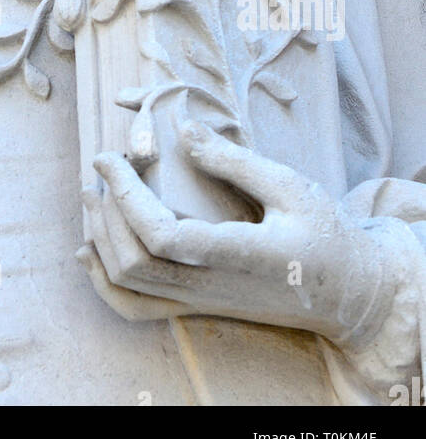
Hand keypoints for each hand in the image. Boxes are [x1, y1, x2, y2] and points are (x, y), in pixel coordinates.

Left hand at [82, 120, 394, 346]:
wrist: (348, 294)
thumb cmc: (326, 234)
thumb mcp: (291, 187)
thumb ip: (234, 161)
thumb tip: (180, 129)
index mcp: (240, 254)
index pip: (163, 237)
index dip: (126, 197)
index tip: (111, 157)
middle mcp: (214, 286)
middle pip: (135, 263)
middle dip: (105, 210)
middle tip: (104, 164)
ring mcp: (203, 301)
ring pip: (130, 286)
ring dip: (100, 237)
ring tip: (95, 193)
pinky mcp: (198, 307)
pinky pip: (138, 309)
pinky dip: (104, 282)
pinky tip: (89, 250)